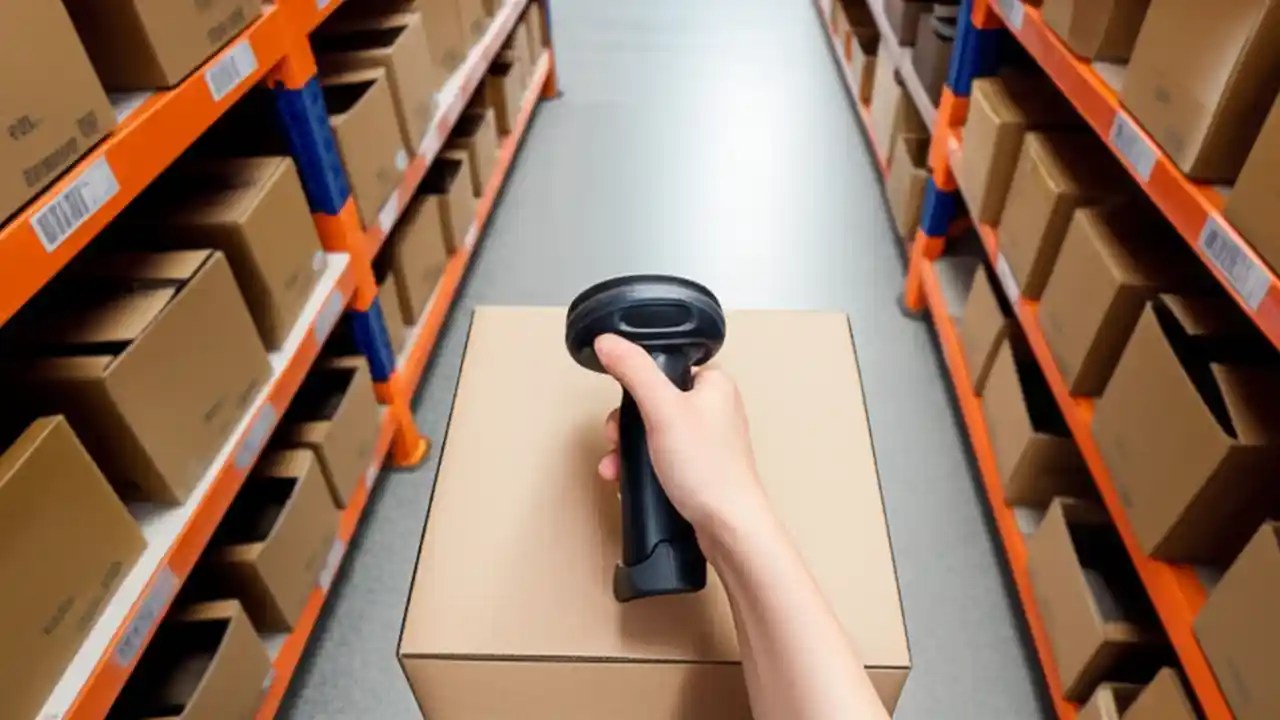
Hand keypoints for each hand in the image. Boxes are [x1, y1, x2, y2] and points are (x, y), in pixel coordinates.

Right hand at [593, 334, 770, 544]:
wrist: (728, 526)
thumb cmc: (709, 470)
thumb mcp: (663, 410)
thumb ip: (634, 371)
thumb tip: (609, 342)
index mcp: (714, 385)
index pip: (664, 367)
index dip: (636, 385)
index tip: (624, 405)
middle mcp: (713, 410)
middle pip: (652, 402)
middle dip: (626, 425)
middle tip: (619, 438)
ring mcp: (706, 441)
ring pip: (652, 433)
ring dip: (628, 449)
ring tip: (618, 464)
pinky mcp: (698, 468)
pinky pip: (660, 459)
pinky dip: (641, 467)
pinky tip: (629, 480)